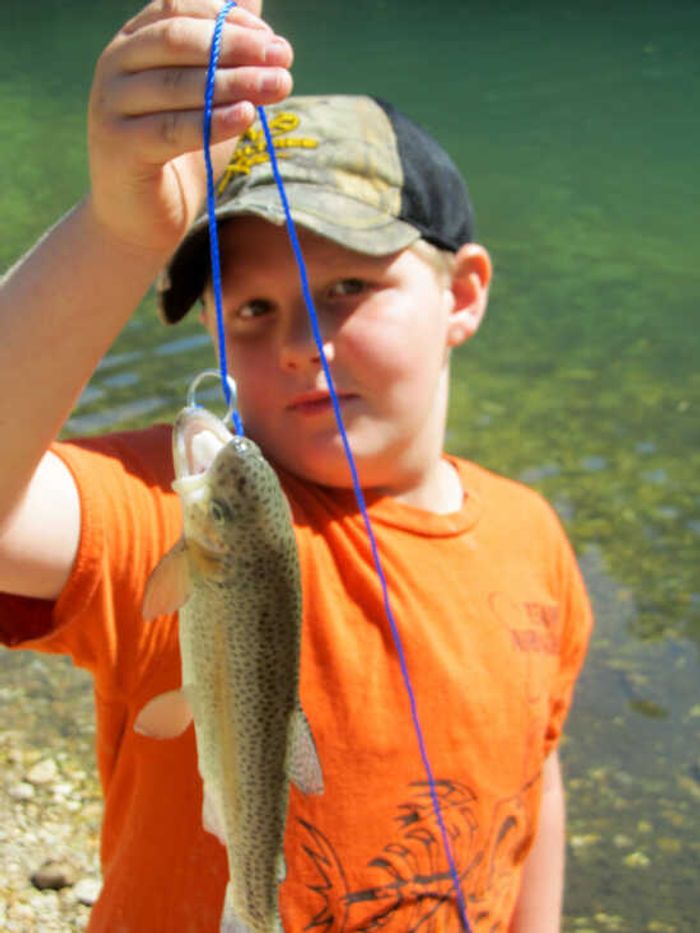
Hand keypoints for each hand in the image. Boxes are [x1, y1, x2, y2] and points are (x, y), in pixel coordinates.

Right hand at [86, 0, 292, 253]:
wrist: (140, 217)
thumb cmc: (178, 151)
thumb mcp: (208, 95)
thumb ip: (225, 51)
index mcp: (134, 41)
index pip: (180, 9)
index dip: (230, 20)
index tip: (273, 41)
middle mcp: (115, 64)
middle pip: (179, 40)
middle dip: (238, 47)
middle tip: (284, 60)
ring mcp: (111, 104)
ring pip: (178, 84)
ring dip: (236, 82)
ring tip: (280, 86)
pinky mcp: (119, 145)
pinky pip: (173, 128)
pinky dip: (213, 121)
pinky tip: (248, 116)